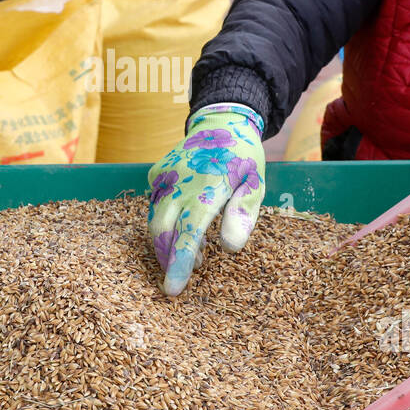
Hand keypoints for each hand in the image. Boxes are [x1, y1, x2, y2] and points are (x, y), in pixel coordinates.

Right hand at [147, 102, 265, 295]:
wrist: (221, 121)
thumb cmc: (243, 158)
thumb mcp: (256, 183)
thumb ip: (243, 213)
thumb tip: (230, 247)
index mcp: (208, 185)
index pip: (188, 232)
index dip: (179, 263)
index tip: (173, 288)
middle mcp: (179, 181)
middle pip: (162, 231)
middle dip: (168, 259)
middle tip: (185, 275)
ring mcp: (164, 176)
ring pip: (154, 220)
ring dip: (167, 243)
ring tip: (193, 252)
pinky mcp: (155, 174)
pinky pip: (153, 205)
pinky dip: (164, 223)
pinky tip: (183, 225)